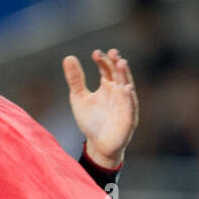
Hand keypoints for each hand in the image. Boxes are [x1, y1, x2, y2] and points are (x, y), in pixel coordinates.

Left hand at [62, 48, 137, 168]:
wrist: (98, 145)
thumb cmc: (91, 121)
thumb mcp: (79, 97)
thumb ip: (75, 79)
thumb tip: (68, 57)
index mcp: (108, 86)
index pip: (107, 69)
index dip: (102, 61)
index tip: (95, 53)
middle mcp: (118, 92)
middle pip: (119, 74)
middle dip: (116, 64)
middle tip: (113, 53)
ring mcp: (125, 105)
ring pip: (126, 87)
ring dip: (125, 75)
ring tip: (122, 63)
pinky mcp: (128, 119)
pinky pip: (130, 107)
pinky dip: (129, 98)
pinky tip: (127, 88)